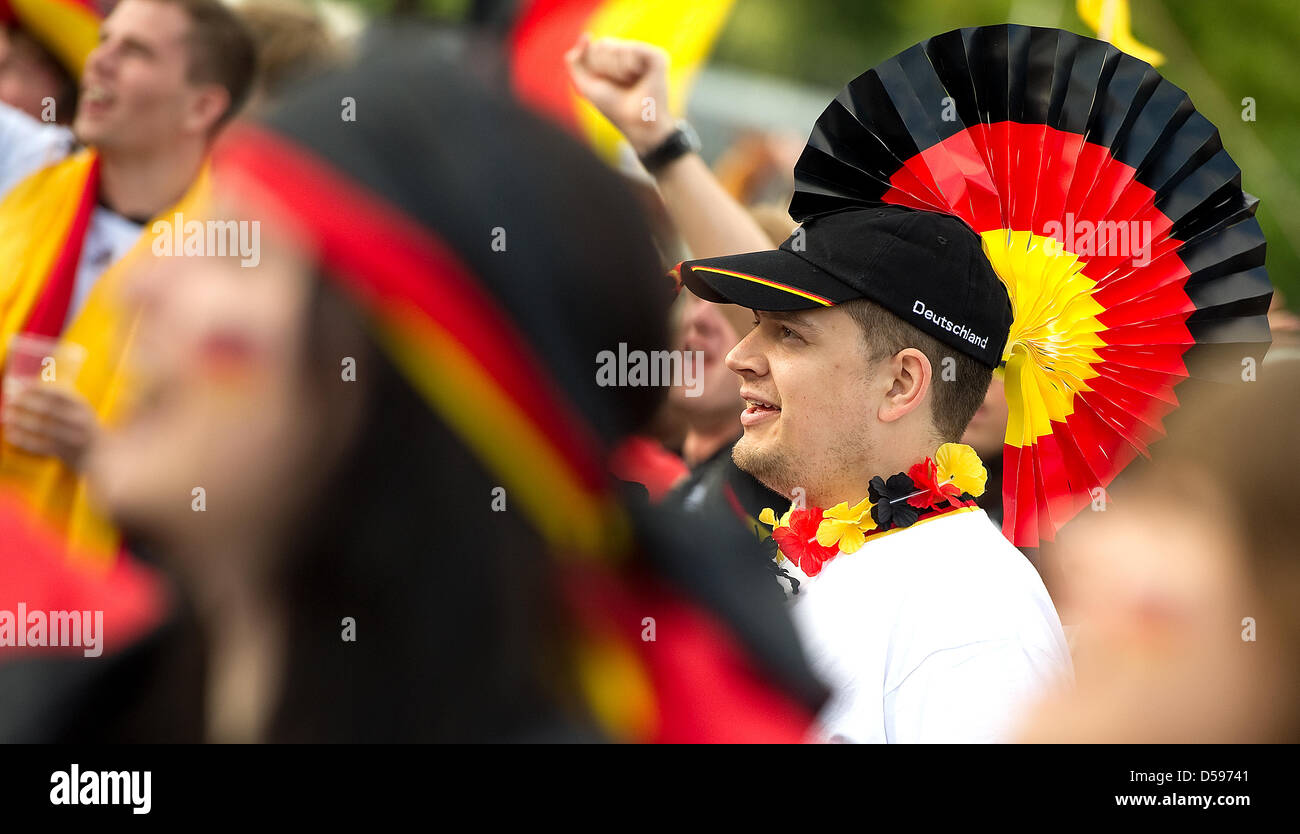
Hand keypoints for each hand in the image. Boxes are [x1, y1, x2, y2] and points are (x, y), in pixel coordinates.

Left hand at [1, 384, 98, 469]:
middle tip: (9, 399)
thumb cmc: (80, 425)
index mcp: (81, 406)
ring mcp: (73, 438)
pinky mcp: (65, 453)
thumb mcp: (76, 408)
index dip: (37, 388)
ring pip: (43, 428)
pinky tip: (10, 435)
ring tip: (6, 417)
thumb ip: (56, 398)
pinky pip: (40, 446)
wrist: (99, 452)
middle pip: (49, 409)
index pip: (58, 394)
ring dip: (21, 421)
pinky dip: (23, 440)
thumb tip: (21, 385)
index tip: (19, 384)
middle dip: (26, 403)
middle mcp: (79, 421)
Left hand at [565, 34, 675, 156]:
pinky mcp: (658, 57)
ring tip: (630, 83)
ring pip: (618, 48)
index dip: (594, 66)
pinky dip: (630, 67)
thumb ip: (575, 62)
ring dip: (617, 71)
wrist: (635, 123)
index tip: (606, 84)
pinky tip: (639, 77)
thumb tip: (586, 36)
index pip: (595, 47)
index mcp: (616, 58)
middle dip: (604, 68)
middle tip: (619, 85)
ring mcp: (645, 54)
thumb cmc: (613, 107)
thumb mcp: (586, 85)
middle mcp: (631, 53)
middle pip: (604, 44)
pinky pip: (634, 49)